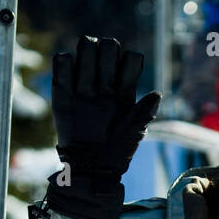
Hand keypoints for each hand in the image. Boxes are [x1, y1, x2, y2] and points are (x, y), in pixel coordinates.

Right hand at [46, 36, 160, 218]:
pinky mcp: (63, 91)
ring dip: (86, 51)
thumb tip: (156, 95)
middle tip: (103, 68)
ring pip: (86, 50)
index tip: (126, 75)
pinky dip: (64, 62)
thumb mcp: (133, 135)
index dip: (129, 61)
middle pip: (108, 49)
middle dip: (106, 50)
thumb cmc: (116, 153)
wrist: (89, 168)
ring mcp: (84, 86)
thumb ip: (144, 113)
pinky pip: (62, 64)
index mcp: (125, 91)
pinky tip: (68, 73)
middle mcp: (105, 84)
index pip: (130, 60)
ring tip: (86, 70)